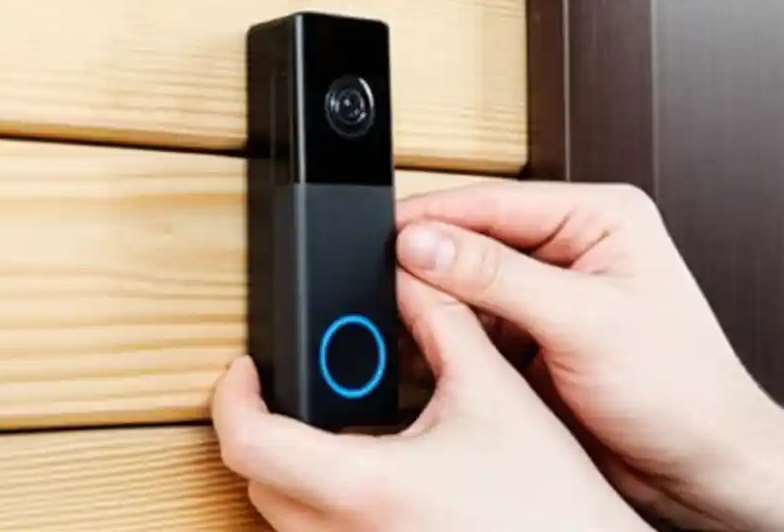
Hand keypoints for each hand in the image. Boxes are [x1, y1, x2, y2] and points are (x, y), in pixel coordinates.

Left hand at [211, 272, 650, 531]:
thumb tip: (409, 275)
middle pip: (256, 480)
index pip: (251, 444)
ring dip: (288, 468)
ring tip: (325, 427)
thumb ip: (441, 322)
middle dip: (261, 426)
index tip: (243, 371)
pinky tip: (357, 473)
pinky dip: (318, 503)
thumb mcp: (492, 391)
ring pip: (282, 517)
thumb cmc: (550, 500)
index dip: (233, 398)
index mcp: (366, 486)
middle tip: (282, 389)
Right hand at [395, 182, 783, 528]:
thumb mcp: (584, 322)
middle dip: (429, 263)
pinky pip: (475, 325)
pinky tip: (431, 348)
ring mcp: (551, 294)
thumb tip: (425, 243)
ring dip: (437, 304)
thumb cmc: (683, 390)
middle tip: (380, 282)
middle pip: (475, 239)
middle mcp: (574, 247)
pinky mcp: (535, 336)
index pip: (495, 200)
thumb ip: (497, 277)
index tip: (382, 234)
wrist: (703, 468)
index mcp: (600, 217)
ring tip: (400, 320)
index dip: (434, 216)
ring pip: (468, 285)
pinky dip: (449, 336)